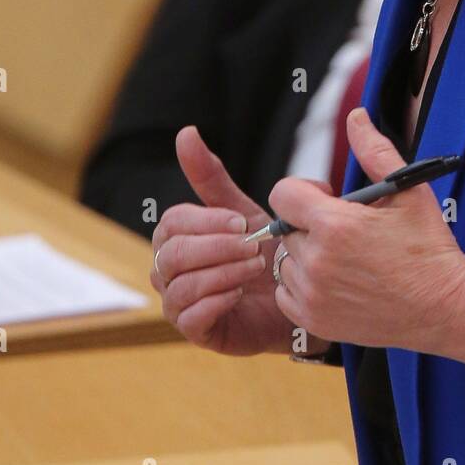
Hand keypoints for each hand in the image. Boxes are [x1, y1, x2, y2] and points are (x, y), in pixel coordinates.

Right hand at [151, 126, 296, 356]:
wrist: (295, 294)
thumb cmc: (263, 250)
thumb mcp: (241, 209)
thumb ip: (210, 176)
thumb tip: (185, 132)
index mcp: (176, 237)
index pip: (172, 222)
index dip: (206, 221)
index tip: (242, 221)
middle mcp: (169, 270)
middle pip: (172, 254)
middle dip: (216, 248)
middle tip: (253, 247)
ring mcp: (178, 303)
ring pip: (180, 286)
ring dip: (221, 274)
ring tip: (253, 268)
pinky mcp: (197, 332)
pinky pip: (190, 319)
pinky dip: (216, 303)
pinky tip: (240, 294)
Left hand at [266, 107, 464, 352]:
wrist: (443, 307)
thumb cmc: (428, 248)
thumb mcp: (408, 191)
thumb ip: (374, 150)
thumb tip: (356, 116)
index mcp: (335, 224)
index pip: (283, 194)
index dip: (304, 191)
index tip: (329, 200)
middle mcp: (316, 260)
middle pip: (287, 227)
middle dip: (311, 224)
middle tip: (348, 233)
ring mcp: (312, 294)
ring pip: (286, 260)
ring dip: (307, 255)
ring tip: (345, 260)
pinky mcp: (313, 319)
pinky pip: (286, 292)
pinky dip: (304, 286)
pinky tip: (336, 282)